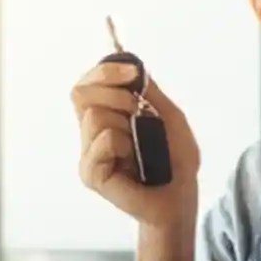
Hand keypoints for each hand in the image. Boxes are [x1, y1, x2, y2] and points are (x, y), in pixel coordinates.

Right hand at [70, 60, 201, 227]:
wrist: (180, 197)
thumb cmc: (176, 161)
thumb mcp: (169, 116)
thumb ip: (148, 91)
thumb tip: (129, 63)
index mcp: (107, 116)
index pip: (87, 84)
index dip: (105, 71)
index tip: (133, 73)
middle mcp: (92, 132)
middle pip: (80, 93)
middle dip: (115, 94)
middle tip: (140, 112)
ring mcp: (88, 153)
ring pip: (94, 116)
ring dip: (127, 125)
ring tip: (141, 147)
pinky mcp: (90, 172)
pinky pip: (104, 140)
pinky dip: (125, 145)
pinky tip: (134, 163)